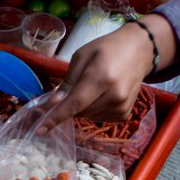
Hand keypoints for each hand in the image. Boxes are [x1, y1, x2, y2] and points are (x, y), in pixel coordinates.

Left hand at [36, 14, 176, 132]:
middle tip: (78, 84)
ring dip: (83, 106)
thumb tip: (52, 104)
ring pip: (88, 116)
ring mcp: (121, 106)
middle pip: (79, 112)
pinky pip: (98, 118)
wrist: (140, 50)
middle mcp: (114, 95)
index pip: (74, 104)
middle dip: (71, 103)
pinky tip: (102, 94)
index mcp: (101, 77)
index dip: (55, 118)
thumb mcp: (82, 56)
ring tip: (94, 86)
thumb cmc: (107, 49)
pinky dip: (94, 109)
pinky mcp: (124, 113)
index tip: (39, 130)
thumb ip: (67, 81)